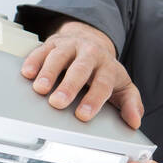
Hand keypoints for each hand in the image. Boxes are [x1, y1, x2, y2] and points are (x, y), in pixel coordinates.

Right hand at [20, 19, 142, 128]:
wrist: (90, 42)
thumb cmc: (104, 71)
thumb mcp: (122, 86)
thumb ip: (130, 104)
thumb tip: (135, 121)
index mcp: (107, 66)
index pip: (103, 83)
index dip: (94, 99)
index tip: (83, 115)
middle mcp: (90, 53)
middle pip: (80, 68)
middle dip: (69, 85)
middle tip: (58, 102)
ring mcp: (70, 46)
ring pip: (59, 56)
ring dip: (48, 72)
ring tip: (40, 89)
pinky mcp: (53, 43)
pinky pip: (42, 50)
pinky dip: (34, 61)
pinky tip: (27, 73)